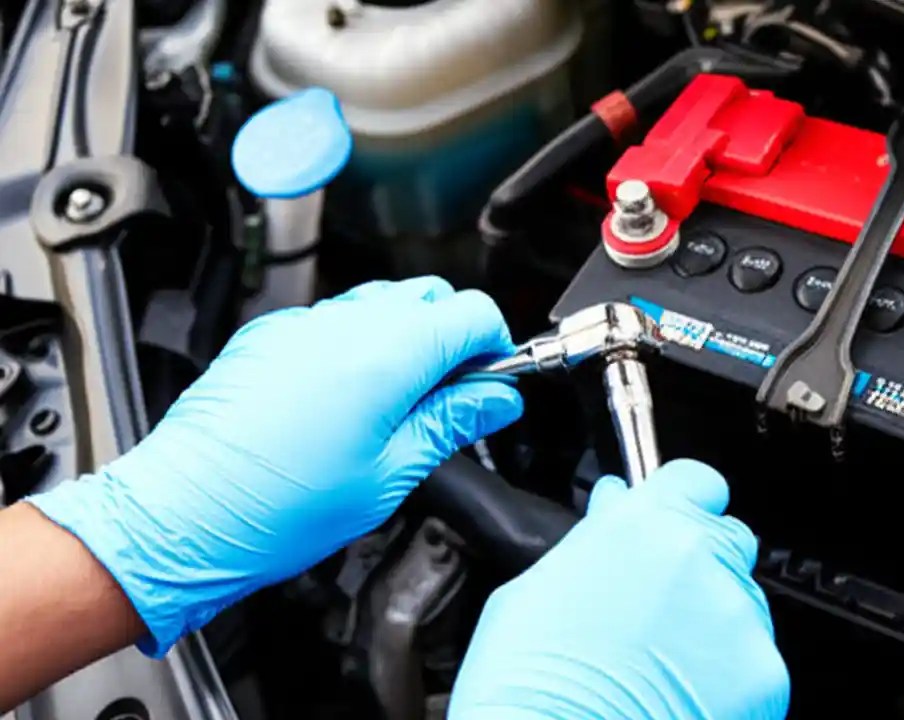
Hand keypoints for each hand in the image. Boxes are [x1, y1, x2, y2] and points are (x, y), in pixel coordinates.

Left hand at [27, 277, 521, 656]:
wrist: (182, 515)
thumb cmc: (277, 509)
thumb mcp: (391, 474)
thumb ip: (452, 422)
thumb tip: (499, 398)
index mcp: (387, 356)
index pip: (473, 313)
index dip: (496, 348)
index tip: (492, 386)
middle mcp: (344, 324)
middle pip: (431, 295)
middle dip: (454, 338)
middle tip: (452, 399)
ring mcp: (301, 324)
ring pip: (382, 302)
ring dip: (407, 338)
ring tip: (398, 404)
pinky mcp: (267, 336)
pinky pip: (332, 319)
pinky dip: (356, 344)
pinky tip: (345, 401)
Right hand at [449, 459, 789, 719]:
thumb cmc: (530, 679)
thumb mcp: (538, 585)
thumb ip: (595, 538)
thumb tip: (614, 507)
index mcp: (646, 523)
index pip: (695, 480)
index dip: (680, 502)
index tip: (668, 521)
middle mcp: (702, 557)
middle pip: (726, 536)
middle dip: (697, 562)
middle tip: (655, 603)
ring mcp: (738, 616)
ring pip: (741, 601)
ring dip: (711, 620)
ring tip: (658, 663)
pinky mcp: (764, 673)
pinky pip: (755, 658)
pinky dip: (728, 675)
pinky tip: (679, 693)